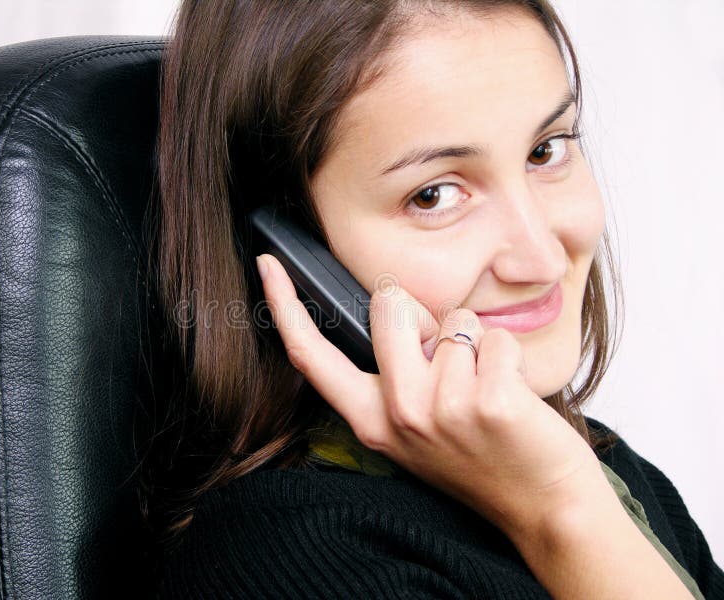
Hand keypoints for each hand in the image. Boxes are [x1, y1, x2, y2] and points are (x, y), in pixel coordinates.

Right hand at [255, 253, 606, 540]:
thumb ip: (393, 374)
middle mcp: (397, 414)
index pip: (311, 354)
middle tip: (448, 361)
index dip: (284, 304)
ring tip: (484, 388)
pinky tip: (511, 395)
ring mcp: (440, 410)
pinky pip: (495, 338)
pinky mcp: (488, 403)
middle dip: (423, 314)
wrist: (543, 505)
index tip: (268, 265)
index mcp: (370, 418)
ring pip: (455, 321)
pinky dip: (508, 356)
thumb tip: (395, 309)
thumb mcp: (414, 426)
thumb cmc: (480, 458)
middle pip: (390, 307)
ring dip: (476, 345)